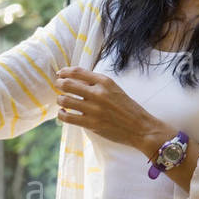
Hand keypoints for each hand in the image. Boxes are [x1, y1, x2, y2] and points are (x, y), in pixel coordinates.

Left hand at [55, 67, 173, 153]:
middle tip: (58, 86)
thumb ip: (97, 83)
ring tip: (62, 101)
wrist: (140, 127)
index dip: (65, 71)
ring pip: (64, 100)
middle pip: (67, 84)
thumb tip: (75, 79)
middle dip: (59, 84)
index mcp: (105, 82)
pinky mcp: (91, 123)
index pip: (78, 72)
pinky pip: (67, 117)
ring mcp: (94, 109)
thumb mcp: (115, 89)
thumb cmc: (127, 107)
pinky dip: (61, 114)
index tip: (60, 74)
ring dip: (60, 100)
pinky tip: (63, 113)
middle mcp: (98, 93)